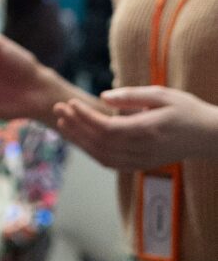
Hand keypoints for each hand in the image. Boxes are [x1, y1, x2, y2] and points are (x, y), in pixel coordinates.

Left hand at [53, 85, 217, 171]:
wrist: (208, 136)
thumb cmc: (186, 110)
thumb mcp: (161, 95)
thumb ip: (131, 96)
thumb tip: (102, 97)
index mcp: (148, 131)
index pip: (107, 129)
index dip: (85, 118)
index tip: (70, 103)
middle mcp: (144, 150)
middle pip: (101, 144)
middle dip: (76, 127)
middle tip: (58, 109)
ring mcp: (142, 161)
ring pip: (103, 157)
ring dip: (80, 141)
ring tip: (63, 123)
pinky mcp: (141, 165)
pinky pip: (111, 164)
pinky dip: (92, 152)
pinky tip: (81, 139)